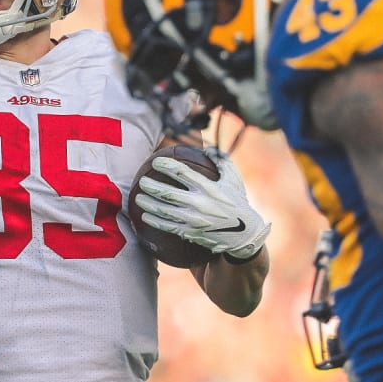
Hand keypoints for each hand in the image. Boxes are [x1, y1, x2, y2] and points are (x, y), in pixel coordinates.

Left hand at [133, 150, 270, 259]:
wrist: (244, 235)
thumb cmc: (238, 202)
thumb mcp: (234, 179)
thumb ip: (221, 161)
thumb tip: (209, 147)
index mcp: (208, 187)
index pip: (182, 173)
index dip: (166, 166)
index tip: (155, 161)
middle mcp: (199, 203)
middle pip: (168, 193)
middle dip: (151, 186)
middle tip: (142, 182)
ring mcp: (194, 220)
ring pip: (164, 211)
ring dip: (148, 204)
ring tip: (138, 199)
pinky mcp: (191, 233)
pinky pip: (168, 226)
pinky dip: (155, 221)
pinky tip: (145, 217)